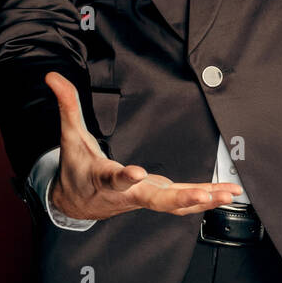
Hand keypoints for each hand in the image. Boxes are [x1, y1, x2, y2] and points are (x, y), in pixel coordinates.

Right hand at [44, 72, 243, 220]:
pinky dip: (205, 200)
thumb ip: (67, 105)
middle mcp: (128, 194)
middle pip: (155, 200)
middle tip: (203, 193)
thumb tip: (53, 77)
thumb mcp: (70, 136)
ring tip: (228, 193)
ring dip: (203, 200)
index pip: (114, 178)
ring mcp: (145, 199)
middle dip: (181, 197)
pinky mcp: (156, 199)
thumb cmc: (76, 169)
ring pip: (175, 205)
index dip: (125, 177)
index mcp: (104, 179)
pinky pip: (182, 203)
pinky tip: (227, 193)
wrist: (75, 204)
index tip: (137, 173)